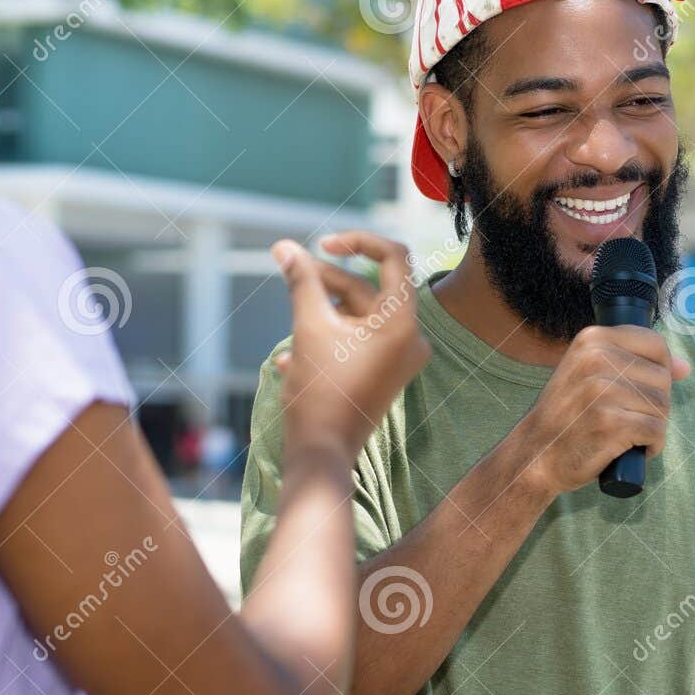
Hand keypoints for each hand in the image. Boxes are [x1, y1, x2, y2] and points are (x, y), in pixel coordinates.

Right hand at [273, 232, 430, 459]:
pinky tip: (292, 358)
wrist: (323, 452)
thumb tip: (284, 247)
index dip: (358, 241)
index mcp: (402, 322)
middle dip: (326, 281)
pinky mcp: (385, 371)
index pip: (394, 257)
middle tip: (290, 275)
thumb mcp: (308, 327)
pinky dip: (329, 338)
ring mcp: (400, 358)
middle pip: (368, 288)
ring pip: (359, 315)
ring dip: (322, 312)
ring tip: (289, 326)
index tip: (323, 244)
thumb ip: (301, 281)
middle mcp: (410, 338)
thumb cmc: (319, 391)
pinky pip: (359, 339)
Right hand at [511, 324, 690, 496]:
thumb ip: (635, 364)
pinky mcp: (610, 423)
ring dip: (652, 426)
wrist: (535, 454)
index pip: (656, 344)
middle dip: (655, 404)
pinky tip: (631, 449)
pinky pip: (656, 431)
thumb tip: (685, 368)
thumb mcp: (591, 375)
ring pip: (662, 406)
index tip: (641, 391)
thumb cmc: (568, 416)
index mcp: (592, 339)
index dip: (661, 371)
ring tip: (627, 434)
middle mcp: (596, 358)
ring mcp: (602, 390)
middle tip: (628, 418)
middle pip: (663, 378)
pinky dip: (651, 446)